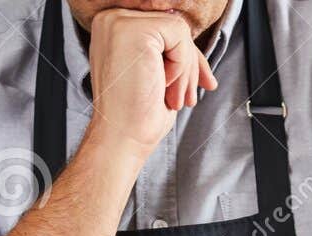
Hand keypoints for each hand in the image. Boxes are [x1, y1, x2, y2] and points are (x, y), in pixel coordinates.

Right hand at [85, 9, 216, 161]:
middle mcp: (111, 19)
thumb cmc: (138, 116)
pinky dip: (182, 65)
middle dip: (189, 64)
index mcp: (113, 29)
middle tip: (186, 99)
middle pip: (173, 26)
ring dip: (186, 70)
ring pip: (179, 30)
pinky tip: (165, 87)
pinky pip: (179, 35)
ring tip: (173, 99)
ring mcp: (119, 22)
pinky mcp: (133, 30)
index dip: (186, 56)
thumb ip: (169, 52)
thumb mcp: (158, 75)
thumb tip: (196, 50)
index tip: (201, 83)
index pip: (163, 29)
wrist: (121, 140)